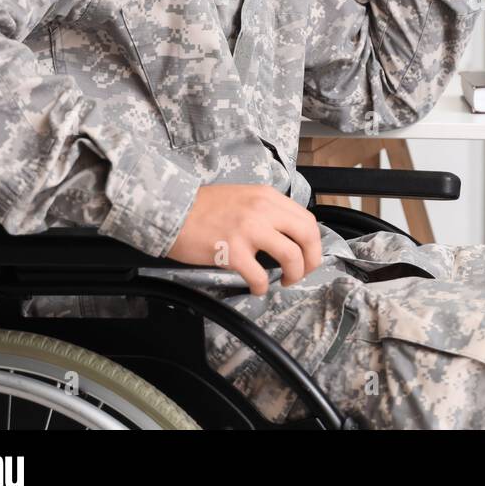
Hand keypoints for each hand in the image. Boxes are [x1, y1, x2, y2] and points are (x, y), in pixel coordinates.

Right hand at [167, 184, 321, 295]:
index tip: (307, 254)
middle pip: (307, 235)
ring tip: (285, 281)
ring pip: (291, 256)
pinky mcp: (233, 251)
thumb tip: (286, 232)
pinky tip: (257, 288)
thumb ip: (266, 210)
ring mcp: (249, 230)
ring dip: (294, 274)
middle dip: (312, 259)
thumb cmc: (203, 207)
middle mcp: (263, 210)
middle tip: (303, 272)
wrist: (171, 210)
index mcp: (267, 197)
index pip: (306, 219)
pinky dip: (263, 287)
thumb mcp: (243, 197)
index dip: (313, 242)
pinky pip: (260, 276)